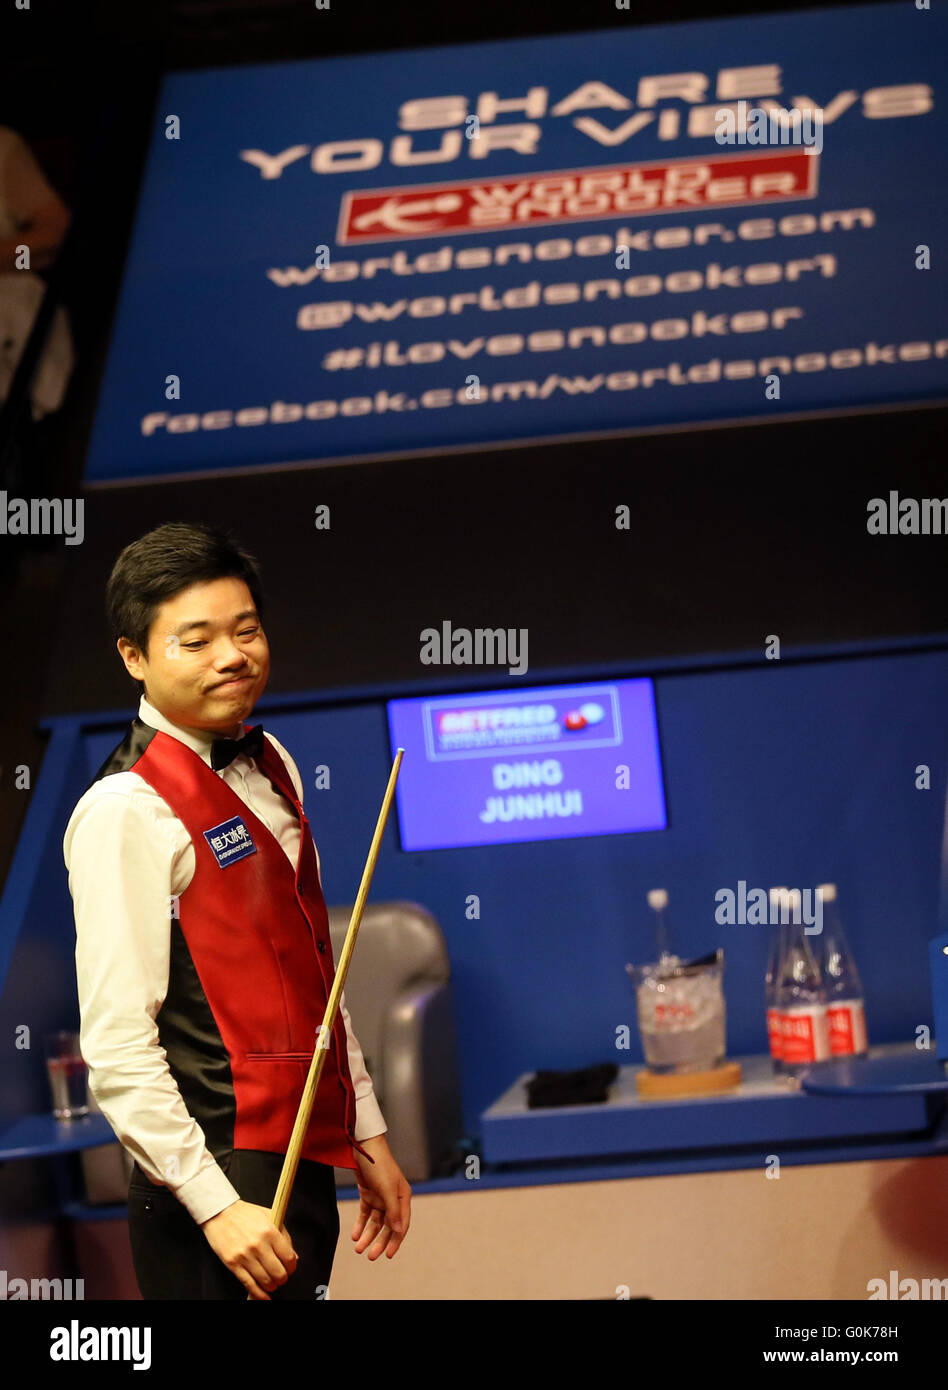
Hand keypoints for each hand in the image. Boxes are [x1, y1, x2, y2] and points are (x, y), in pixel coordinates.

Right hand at [200, 1199, 297, 1298]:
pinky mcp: (233, 1264)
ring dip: (271, 1286)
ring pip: (265, 1281)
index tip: (290, 1268)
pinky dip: (258, 1294)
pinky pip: (249, 1284)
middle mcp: (259, 1245)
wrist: (220, 1212)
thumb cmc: (245, 1214)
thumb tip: (293, 1256)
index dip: (292, 1267)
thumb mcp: (270, 1216)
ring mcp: (245, 1255)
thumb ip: (284, 1236)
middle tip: (281, 1277)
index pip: (288, 1257)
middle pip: (278, 1272)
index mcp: (270, 1231)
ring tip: (271, 1283)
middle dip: (282, 1278)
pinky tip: (263, 1296)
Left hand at [350, 1134, 411, 1260]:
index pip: (401, 1224)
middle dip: (380, 1242)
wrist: (363, 1146)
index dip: (396, 1240)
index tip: (389, 1255)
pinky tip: (354, 1235)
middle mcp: (393, 1199)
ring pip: (375, 1222)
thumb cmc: (379, 1165)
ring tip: (358, 1248)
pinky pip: (365, 1214)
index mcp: (403, 1197)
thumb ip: (392, 1210)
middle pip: (388, 1226)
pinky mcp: (368, 1194)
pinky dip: (360, 1225)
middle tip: (371, 1256)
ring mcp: (380, 1197)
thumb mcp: (386, 1189)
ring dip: (367, 1236)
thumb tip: (398, 1231)